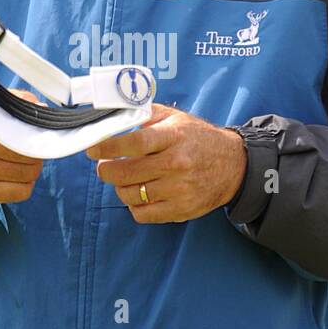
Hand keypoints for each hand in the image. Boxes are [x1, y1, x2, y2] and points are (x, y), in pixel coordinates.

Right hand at [0, 89, 46, 203]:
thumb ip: (18, 101)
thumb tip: (42, 111)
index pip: (25, 138)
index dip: (37, 138)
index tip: (37, 137)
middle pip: (31, 160)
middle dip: (35, 155)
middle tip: (28, 149)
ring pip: (28, 178)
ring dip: (30, 170)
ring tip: (21, 162)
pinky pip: (19, 194)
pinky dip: (24, 186)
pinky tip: (16, 176)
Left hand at [84, 103, 246, 222]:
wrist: (234, 165)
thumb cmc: (199, 139)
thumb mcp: (176, 118)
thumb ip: (145, 115)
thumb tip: (114, 115)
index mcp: (173, 137)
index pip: (134, 143)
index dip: (108, 147)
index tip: (93, 149)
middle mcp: (176, 164)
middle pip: (127, 172)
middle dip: (106, 171)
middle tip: (104, 166)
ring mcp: (179, 190)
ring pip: (131, 195)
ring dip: (120, 187)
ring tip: (125, 179)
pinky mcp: (181, 210)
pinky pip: (143, 214)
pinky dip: (134, 205)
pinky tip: (139, 194)